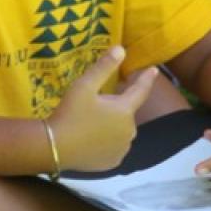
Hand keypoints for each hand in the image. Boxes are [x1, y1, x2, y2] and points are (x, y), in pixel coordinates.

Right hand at [47, 46, 157, 171]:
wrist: (57, 147)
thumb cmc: (70, 113)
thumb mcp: (84, 86)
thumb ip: (104, 67)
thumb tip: (121, 49)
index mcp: (124, 110)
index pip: (140, 91)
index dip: (146, 79)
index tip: (154, 69)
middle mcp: (130, 130)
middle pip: (126, 112)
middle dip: (116, 106)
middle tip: (93, 104)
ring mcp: (123, 148)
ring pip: (121, 130)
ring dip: (112, 124)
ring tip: (90, 123)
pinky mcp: (114, 162)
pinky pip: (115, 146)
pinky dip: (107, 141)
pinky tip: (91, 139)